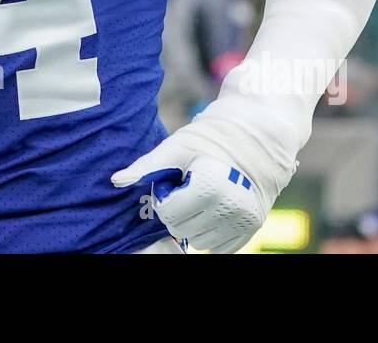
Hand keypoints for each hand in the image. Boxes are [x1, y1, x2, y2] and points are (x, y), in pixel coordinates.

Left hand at [112, 121, 278, 253]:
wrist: (261, 131)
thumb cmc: (214, 134)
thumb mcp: (178, 145)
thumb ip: (147, 166)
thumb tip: (116, 181)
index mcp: (211, 186)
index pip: (168, 213)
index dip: (166, 196)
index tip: (176, 178)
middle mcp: (232, 207)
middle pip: (183, 230)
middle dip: (179, 210)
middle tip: (190, 185)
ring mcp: (246, 219)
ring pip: (200, 242)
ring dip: (195, 223)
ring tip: (204, 193)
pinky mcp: (254, 225)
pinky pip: (222, 247)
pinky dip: (213, 232)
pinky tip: (216, 206)